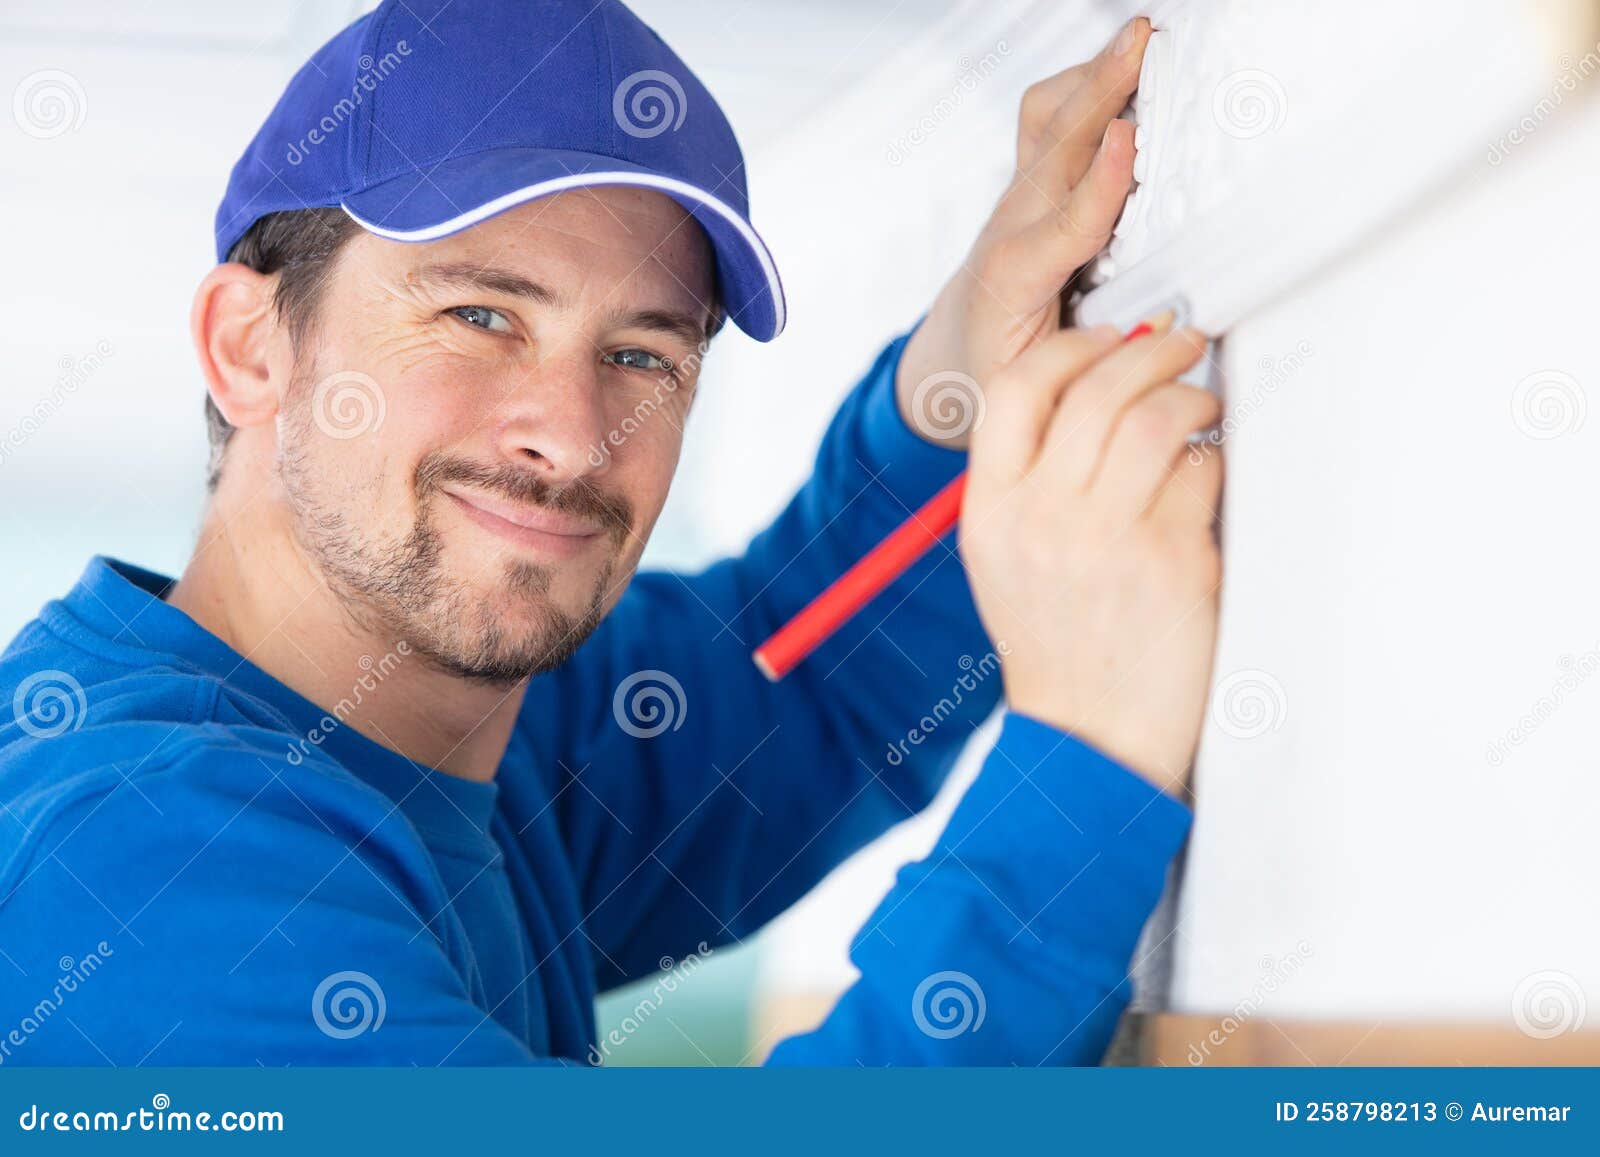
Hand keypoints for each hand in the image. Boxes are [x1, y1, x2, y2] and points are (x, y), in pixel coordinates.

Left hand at [895, 17, 1150, 446]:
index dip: (1099, 185)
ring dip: (1090, 78)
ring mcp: (1018, 198)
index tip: (1127, 141)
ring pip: (1046, 120)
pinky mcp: (1030, 183)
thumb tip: (1148, 347)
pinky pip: (1049, 120)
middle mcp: (1013, 227)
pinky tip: (1120, 63)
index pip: (1065, 226)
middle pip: (1058, 148)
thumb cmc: (1000, 369)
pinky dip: (1085, 84)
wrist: (953, 350)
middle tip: (1145, 48)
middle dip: (1101, 93)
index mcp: (1016, 281)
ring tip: (1139, 41)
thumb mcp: (1040, 386)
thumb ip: (1085, 366)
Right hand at [958, 320, 1220, 793]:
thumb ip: (1027, 476)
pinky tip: (1206, 475)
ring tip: (1201, 404)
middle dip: (1150, 350)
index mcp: (991, 510)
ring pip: (1157, 418)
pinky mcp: (1172, 561)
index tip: (1107, 339)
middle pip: (1096, 387)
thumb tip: (1095, 382)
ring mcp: (1108, 539)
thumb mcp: (1003, 556)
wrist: (1090, 735)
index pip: (1016, 387)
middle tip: (1179, 346)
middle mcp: (1041, 518)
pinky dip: (1212, 460)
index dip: (1069, 346)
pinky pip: (1202, 473)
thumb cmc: (1055, 643)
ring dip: (1191, 395)